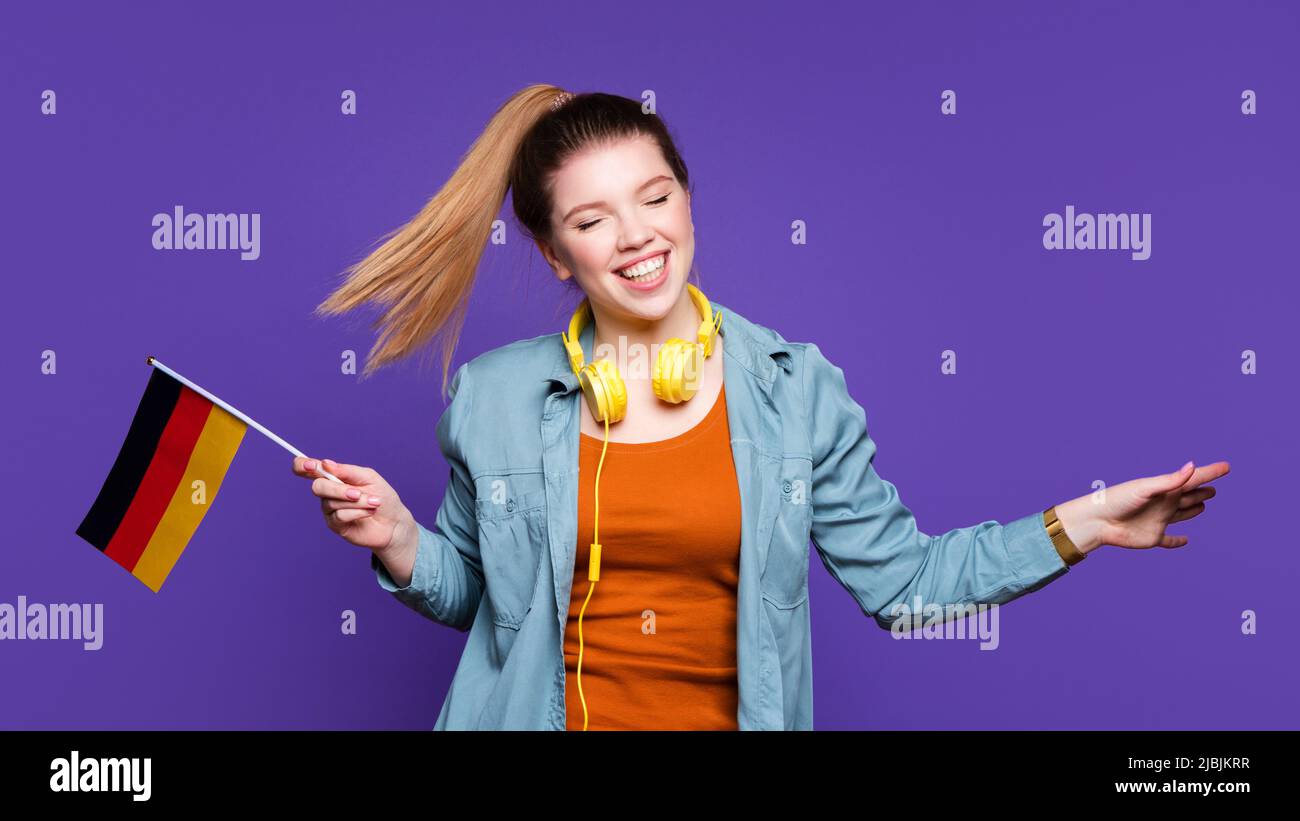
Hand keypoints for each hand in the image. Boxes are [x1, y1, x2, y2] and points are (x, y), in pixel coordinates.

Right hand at [291, 456, 414, 555]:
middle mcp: (327, 492)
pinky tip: (370, 512)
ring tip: (374, 502)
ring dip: (357, 502)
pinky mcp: (335, 525)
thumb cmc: (381, 495)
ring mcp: (330, 509)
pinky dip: (358, 512)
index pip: (307, 469)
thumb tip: (324, 463)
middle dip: (338, 489)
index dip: (302, 465)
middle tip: (357, 493)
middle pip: (317, 487)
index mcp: (333, 476)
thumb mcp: (368, 477)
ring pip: (332, 503)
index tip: (311, 466)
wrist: (394, 521)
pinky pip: (339, 516)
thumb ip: (346, 470)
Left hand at [1056, 460, 1230, 554]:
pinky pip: (1169, 540)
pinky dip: (1177, 541)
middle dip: (1202, 490)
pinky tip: (1185, 541)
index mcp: (1164, 489)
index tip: (1227, 466)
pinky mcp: (1153, 537)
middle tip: (1214, 486)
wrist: (1097, 522)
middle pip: (1189, 496)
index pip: (1192, 479)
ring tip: (1204, 503)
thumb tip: (1192, 466)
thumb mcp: (1145, 488)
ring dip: (1193, 509)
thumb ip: (1169, 481)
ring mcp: (1159, 520)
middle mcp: (1164, 503)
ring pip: (1182, 514)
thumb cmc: (1117, 500)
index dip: (1210, 472)